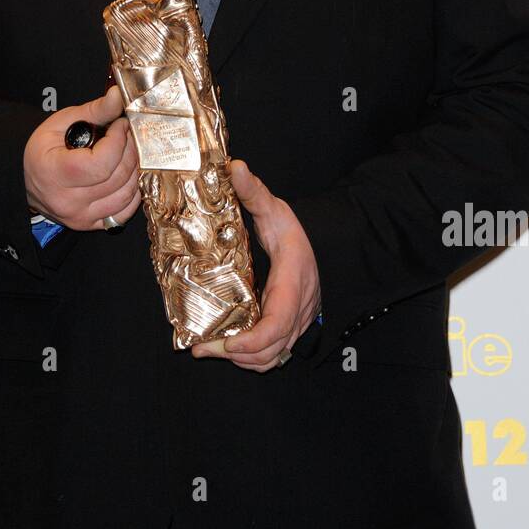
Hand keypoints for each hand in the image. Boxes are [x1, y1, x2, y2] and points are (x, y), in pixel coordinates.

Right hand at [23, 85, 140, 231]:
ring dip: (134, 170)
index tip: (120, 125)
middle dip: (129, 150)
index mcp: (55, 173)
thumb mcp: (62, 122)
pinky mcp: (89, 224)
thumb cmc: (43, 148)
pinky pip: (123, 212)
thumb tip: (117, 96)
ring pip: (126, 195)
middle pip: (117, 177)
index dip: (119, 140)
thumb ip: (94, 110)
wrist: (25, 176)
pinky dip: (132, 193)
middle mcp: (68, 201)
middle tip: (126, 135)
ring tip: (126, 153)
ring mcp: (80, 217)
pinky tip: (126, 176)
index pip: (101, 163)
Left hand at [191, 159, 320, 371]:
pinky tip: (230, 348)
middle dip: (233, 354)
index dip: (251, 341)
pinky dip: (252, 359)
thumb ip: (253, 192)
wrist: (327, 245)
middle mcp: (298, 310)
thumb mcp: (275, 208)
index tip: (225, 343)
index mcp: (292, 282)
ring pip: (272, 357)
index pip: (277, 323)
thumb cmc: (297, 230)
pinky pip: (274, 355)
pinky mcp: (292, 330)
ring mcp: (298, 323)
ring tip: (210, 349)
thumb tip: (233, 167)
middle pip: (270, 349)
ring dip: (242, 360)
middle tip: (200, 347)